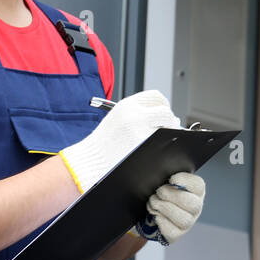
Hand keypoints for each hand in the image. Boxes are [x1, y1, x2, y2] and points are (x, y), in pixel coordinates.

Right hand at [59, 90, 180, 193]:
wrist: (87, 162)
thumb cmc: (103, 144)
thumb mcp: (118, 119)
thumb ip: (140, 114)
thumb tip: (172, 118)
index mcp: (127, 105)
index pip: (156, 97)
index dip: (164, 105)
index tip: (164, 113)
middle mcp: (135, 116)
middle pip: (166, 113)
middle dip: (169, 122)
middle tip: (165, 130)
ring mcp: (141, 133)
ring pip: (168, 129)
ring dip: (168, 135)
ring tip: (156, 142)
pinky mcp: (145, 149)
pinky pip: (163, 146)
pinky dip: (163, 149)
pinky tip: (154, 152)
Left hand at [140, 172, 205, 243]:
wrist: (154, 209)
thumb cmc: (163, 193)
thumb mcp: (167, 181)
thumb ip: (168, 176)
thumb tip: (160, 172)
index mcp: (196, 191)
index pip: (199, 186)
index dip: (185, 181)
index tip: (171, 179)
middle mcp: (196, 207)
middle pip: (193, 204)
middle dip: (172, 196)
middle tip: (159, 192)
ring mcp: (188, 222)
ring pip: (183, 220)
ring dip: (164, 209)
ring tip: (153, 202)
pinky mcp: (177, 234)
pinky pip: (171, 231)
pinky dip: (161, 222)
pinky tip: (156, 215)